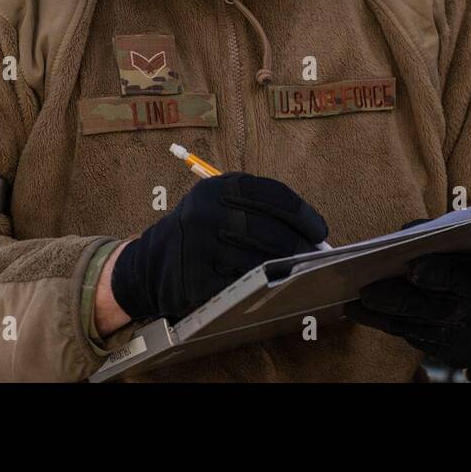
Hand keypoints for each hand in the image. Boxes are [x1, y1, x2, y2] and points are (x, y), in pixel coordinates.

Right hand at [110, 173, 327, 321]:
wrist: (151, 262)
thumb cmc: (202, 230)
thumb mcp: (222, 204)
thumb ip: (259, 209)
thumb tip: (310, 232)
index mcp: (219, 185)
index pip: (273, 195)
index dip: (302, 214)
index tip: (319, 231)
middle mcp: (206, 210)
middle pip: (266, 228)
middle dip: (296, 245)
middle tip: (313, 257)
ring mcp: (197, 245)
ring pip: (254, 258)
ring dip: (282, 268)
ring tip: (298, 271)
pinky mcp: (193, 278)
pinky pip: (237, 283)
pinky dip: (258, 286)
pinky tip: (270, 286)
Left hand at [346, 246, 470, 368]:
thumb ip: (440, 238)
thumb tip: (401, 237)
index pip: (467, 277)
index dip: (440, 273)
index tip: (411, 268)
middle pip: (437, 309)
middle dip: (399, 300)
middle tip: (366, 291)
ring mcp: (469, 338)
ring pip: (421, 329)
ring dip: (385, 316)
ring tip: (355, 304)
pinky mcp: (455, 356)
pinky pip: (419, 340)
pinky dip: (394, 326)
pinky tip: (371, 315)